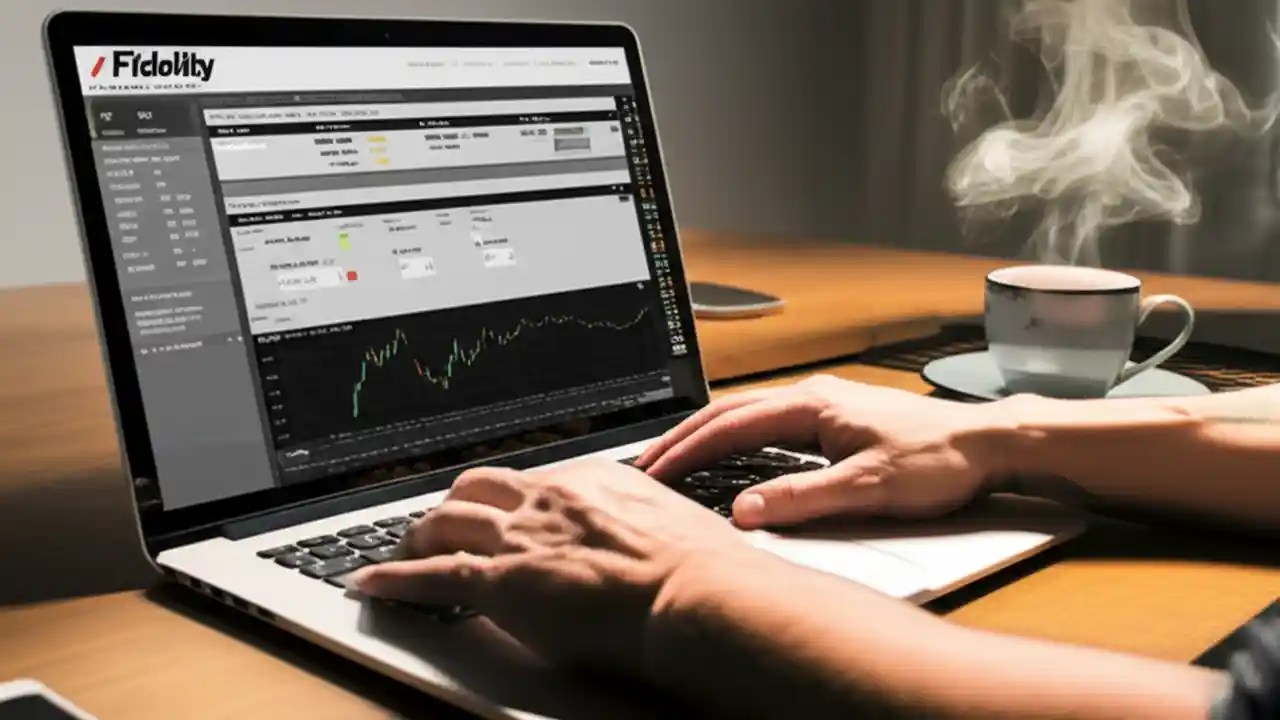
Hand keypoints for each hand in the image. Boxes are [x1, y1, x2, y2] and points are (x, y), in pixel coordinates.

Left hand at [349, 459, 753, 673]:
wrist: (696, 594)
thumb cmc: (699, 569)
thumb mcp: (667, 523)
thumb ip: (635, 522)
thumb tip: (638, 538)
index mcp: (587, 481)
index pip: (525, 481)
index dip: (501, 500)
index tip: (493, 510)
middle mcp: (546, 498)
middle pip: (475, 489)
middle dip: (450, 507)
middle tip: (437, 526)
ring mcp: (521, 537)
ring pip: (445, 522)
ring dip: (416, 537)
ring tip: (400, 553)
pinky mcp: (502, 581)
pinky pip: (431, 574)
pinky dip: (394, 579)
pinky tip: (371, 583)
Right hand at [638, 375, 1015, 528]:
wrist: (988, 442)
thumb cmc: (937, 459)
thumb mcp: (867, 487)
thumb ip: (803, 499)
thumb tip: (744, 511)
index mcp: (811, 404)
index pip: (730, 427)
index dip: (688, 451)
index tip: (656, 473)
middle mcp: (812, 396)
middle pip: (730, 412)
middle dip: (684, 437)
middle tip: (647, 464)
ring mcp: (824, 404)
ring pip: (748, 415)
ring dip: (708, 436)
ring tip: (676, 459)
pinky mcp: (836, 418)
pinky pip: (770, 424)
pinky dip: (737, 439)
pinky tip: (732, 457)